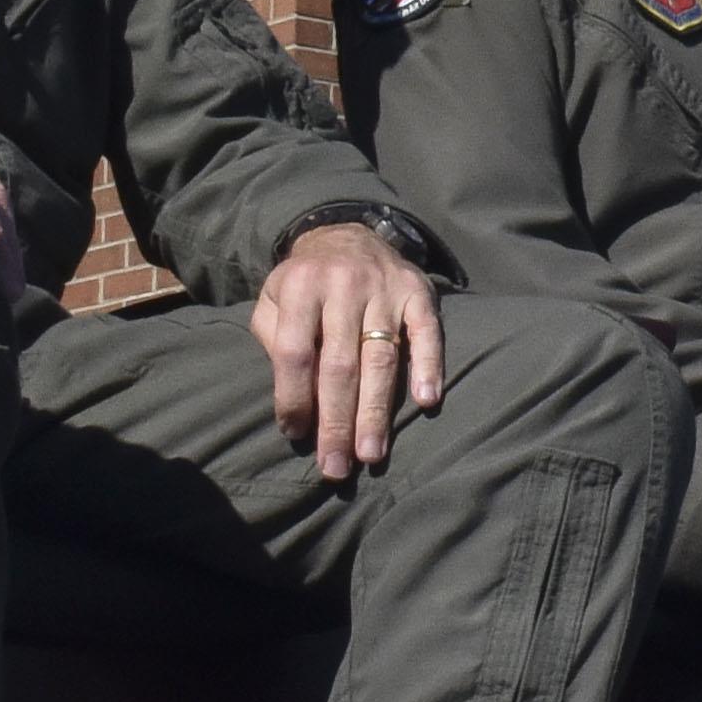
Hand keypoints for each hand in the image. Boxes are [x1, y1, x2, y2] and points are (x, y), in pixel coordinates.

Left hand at [254, 223, 443, 480]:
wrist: (347, 233)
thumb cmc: (305, 283)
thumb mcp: (273, 298)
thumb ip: (273, 339)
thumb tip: (292, 400)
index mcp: (301, 287)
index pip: (295, 353)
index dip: (294, 398)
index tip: (295, 435)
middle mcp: (344, 286)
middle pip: (339, 365)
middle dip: (337, 421)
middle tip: (337, 467)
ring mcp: (385, 289)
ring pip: (381, 358)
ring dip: (376, 411)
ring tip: (371, 454)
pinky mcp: (419, 292)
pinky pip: (427, 332)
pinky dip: (428, 365)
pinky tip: (427, 400)